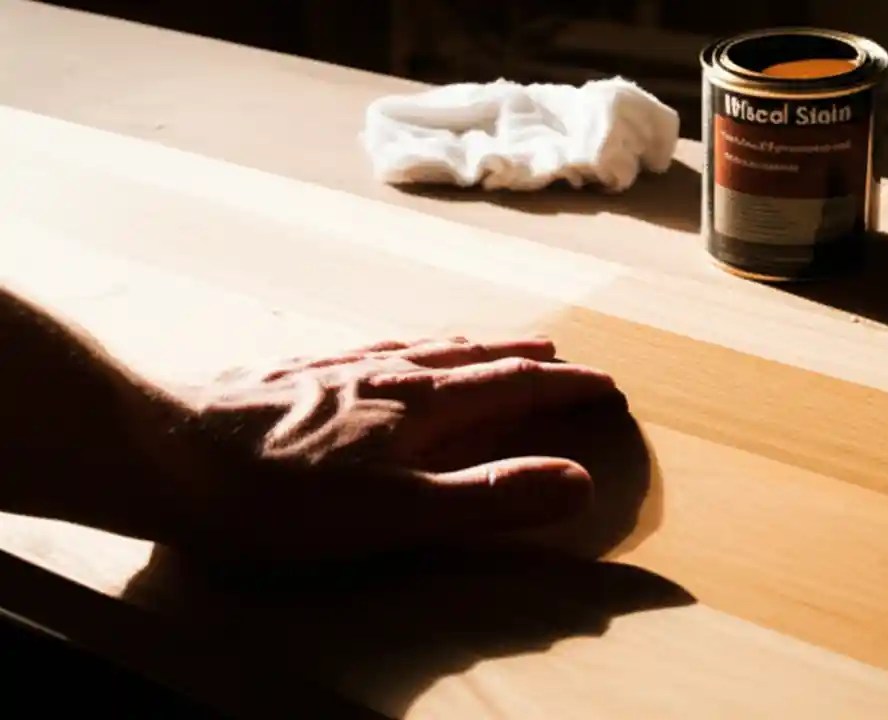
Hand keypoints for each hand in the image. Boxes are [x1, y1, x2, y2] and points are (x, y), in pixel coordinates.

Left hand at [177, 335, 623, 563]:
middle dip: (527, 361)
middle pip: (477, 357)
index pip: (515, 388)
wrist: (166, 452)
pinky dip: (415, 348)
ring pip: (428, 347)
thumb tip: (576, 481)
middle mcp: (391, 374)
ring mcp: (343, 369)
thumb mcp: (397, 514)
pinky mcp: (301, 374)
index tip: (607, 386)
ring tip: (497, 346)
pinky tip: (396, 353)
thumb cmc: (281, 498)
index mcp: (424, 406)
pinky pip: (379, 349)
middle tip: (564, 359)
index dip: (567, 389)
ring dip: (475, 347)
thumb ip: (488, 498)